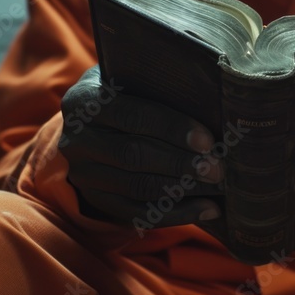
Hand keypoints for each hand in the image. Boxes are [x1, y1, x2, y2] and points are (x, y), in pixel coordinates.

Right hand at [58, 66, 223, 228]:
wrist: (92, 124)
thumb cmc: (127, 95)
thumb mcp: (131, 80)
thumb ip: (158, 85)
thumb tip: (211, 98)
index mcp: (86, 101)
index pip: (132, 116)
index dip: (171, 128)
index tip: (207, 141)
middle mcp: (77, 139)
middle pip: (134, 155)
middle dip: (180, 163)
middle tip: (217, 169)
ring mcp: (84, 173)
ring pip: (137, 187)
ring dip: (182, 190)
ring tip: (217, 189)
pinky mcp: (97, 198)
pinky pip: (137, 213)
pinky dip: (176, 214)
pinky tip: (206, 210)